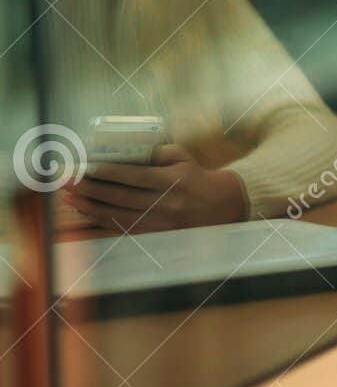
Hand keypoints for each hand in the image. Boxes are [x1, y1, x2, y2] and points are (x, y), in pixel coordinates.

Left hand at [62, 144, 248, 231]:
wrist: (220, 207)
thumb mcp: (182, 157)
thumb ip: (154, 152)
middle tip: (66, 181)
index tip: (84, 167)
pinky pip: (121, 229)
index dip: (106, 172)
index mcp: (172, 182)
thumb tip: (120, 150)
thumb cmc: (196, 176)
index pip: (133, 176)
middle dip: (89, 189)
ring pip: (116, 215)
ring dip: (89, 206)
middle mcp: (165, 204)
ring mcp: (159, 223)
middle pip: (119, 197)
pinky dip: (100, 221)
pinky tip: (85, 212)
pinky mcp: (155, 235)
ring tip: (69, 197)